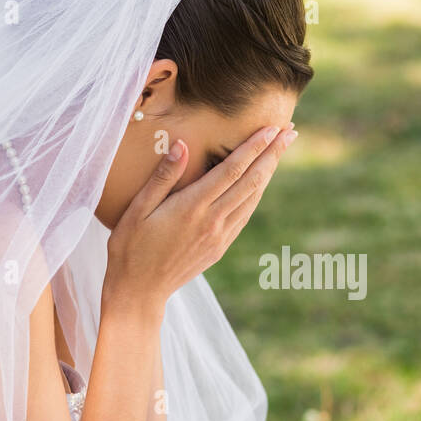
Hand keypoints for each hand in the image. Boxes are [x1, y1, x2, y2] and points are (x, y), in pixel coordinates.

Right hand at [104, 122, 297, 313]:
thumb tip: (183, 145)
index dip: (254, 147)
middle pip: (251, 181)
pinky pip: (244, 215)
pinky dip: (256, 194)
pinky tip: (261, 183)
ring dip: (269, 172)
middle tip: (290, 131)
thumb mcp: (137, 209)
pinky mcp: (219, 248)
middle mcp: (212, 221)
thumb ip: (162, 177)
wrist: (139, 292)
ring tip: (281, 150)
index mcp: (192, 208)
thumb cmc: (130, 247)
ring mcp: (219, 237)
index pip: (232, 170)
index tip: (271, 128)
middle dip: (272, 154)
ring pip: (252, 198)